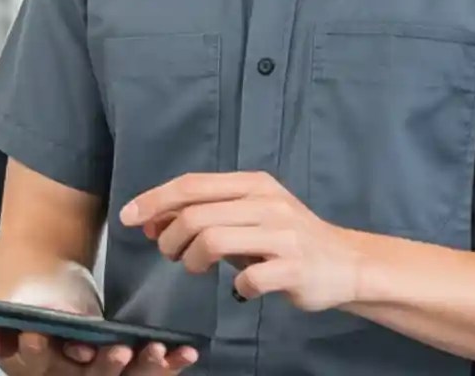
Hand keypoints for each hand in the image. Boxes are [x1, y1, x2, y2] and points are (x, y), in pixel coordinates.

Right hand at [0, 275, 197, 374]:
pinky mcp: (122, 371)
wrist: (50, 283)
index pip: (35, 366)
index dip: (41, 354)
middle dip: (103, 367)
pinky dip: (166, 364)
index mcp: (28, 365)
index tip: (43, 339)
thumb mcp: (15, 300)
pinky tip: (184, 353)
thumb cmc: (32, 291)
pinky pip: (145, 374)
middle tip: (119, 349)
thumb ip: (4, 322)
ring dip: (140, 368)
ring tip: (154, 349)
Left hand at [120, 171, 362, 312]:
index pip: (192, 185)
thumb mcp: (247, 215)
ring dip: (192, 260)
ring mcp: (282, 234)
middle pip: (196, 215)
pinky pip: (248, 279)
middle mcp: (267, 203)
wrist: (346, 263)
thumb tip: (151, 220)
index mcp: (253, 184)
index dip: (155, 199)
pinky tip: (241, 290)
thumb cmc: (286, 238)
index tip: (128, 217)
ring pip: (213, 240)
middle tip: (168, 254)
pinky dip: (237, 288)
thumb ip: (204, 215)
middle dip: (169, 238)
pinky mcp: (294, 267)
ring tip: (195, 268)